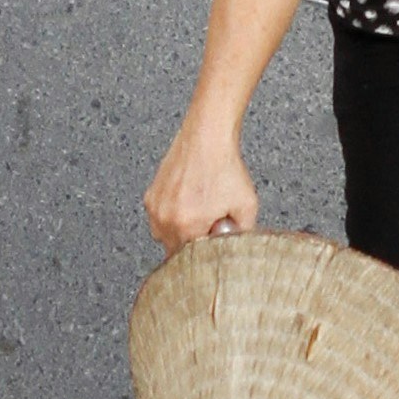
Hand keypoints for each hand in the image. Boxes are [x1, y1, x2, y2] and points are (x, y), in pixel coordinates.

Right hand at [145, 113, 258, 251]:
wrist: (207, 137)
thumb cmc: (224, 167)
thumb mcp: (247, 206)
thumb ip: (243, 235)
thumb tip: (237, 249)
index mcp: (187, 226)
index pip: (192, 261)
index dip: (205, 256)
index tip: (212, 251)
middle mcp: (166, 219)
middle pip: (176, 251)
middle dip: (193, 244)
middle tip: (209, 227)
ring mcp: (156, 207)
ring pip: (165, 236)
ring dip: (181, 232)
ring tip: (199, 214)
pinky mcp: (151, 196)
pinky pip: (159, 219)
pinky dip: (172, 217)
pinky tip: (189, 203)